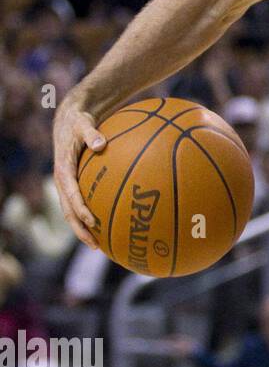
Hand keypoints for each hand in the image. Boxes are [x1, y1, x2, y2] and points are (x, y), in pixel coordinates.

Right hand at [51, 96, 105, 248]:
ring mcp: (67, 184)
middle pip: (68, 211)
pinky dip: (90, 217)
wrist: (69, 120)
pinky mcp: (74, 184)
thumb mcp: (83, 124)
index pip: (70, 194)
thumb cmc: (79, 122)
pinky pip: (81, 204)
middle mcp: (62, 181)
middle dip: (80, 229)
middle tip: (95, 246)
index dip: (80, 209)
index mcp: (63, 170)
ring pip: (72, 212)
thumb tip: (101, 143)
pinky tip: (108, 226)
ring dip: (83, 229)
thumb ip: (91, 133)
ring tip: (99, 246)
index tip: (92, 221)